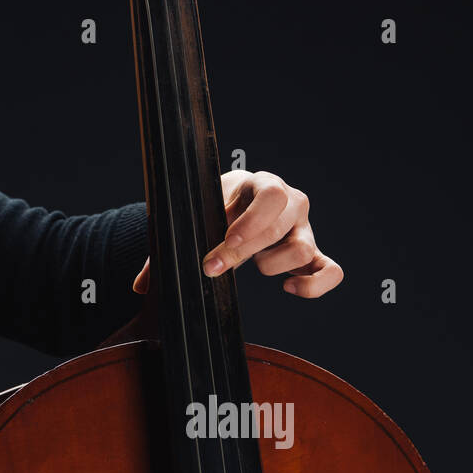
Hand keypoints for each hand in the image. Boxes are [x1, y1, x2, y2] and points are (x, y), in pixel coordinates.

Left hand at [132, 170, 343, 297]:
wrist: (234, 210)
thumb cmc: (214, 213)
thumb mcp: (193, 221)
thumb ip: (167, 251)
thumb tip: (141, 287)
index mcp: (258, 184)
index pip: (267, 197)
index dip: (245, 226)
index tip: (219, 250)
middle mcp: (288, 201)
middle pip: (282, 221)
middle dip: (246, 249)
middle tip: (216, 266)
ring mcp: (303, 228)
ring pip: (303, 248)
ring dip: (273, 265)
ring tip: (254, 267)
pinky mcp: (312, 254)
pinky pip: (331, 270)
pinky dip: (316, 283)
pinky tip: (289, 289)